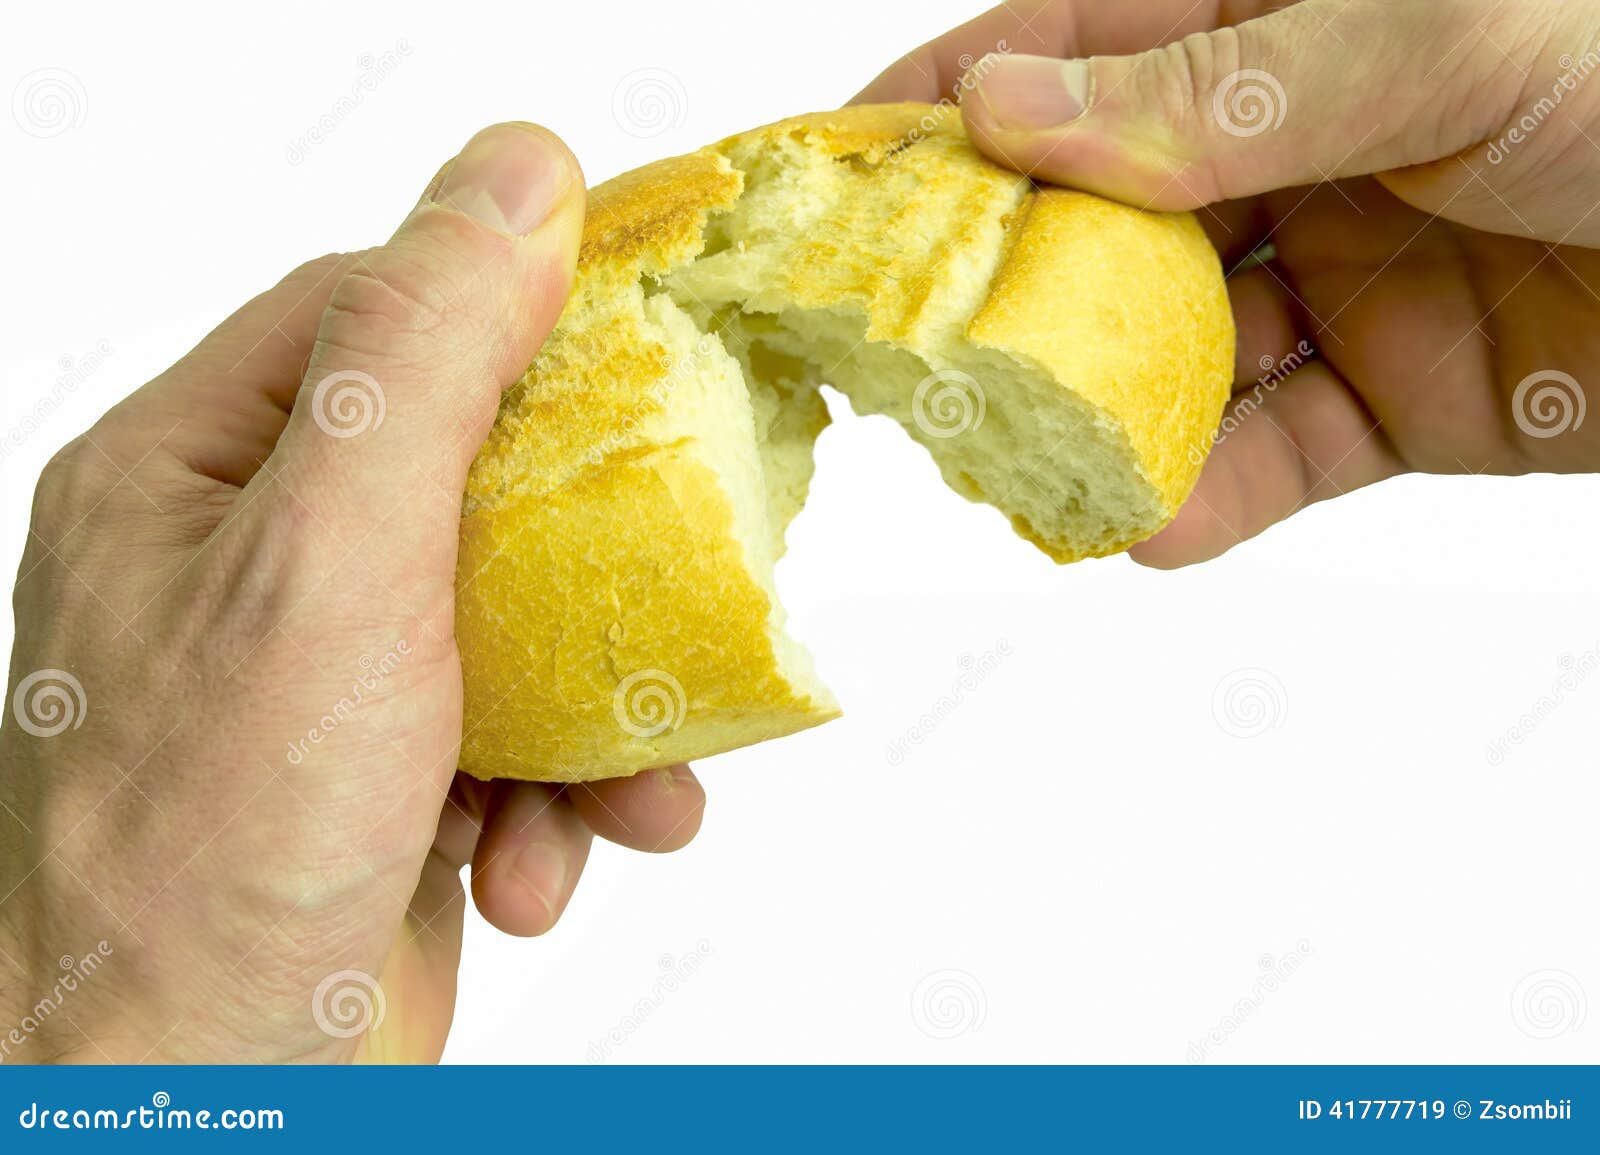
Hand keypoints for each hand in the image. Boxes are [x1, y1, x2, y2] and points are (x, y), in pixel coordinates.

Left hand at [0, 122, 704, 1063]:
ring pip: (523, 619)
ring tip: (622, 788)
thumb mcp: (324, 567)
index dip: (512, 302)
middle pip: (477, 475)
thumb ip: (422, 367)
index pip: (373, 318)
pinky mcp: (396, 781)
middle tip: (679, 557)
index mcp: (194, 475)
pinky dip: (568, 801)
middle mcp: (255, 565)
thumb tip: (513, 172)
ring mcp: (330, 680)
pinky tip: (554, 864)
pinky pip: (524, 738)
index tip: (642, 310)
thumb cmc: (205, 846)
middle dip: (590, 551)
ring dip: (596, 708)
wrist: (193, 1105)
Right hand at [857, 0, 1599, 565]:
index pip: (1062, 58)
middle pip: (1090, 226)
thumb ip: (1229, 84)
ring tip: (1022, 466)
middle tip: (905, 361)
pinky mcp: (1389, 397)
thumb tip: (1012, 112)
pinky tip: (1149, 525)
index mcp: (1275, 20)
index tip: (830, 184)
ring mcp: (1330, 277)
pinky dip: (1207, 495)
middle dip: (999, 292)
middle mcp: (1284, 148)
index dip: (938, 115)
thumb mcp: (1441, 32)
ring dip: (1096, 416)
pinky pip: (1270, 454)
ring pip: (1167, 357)